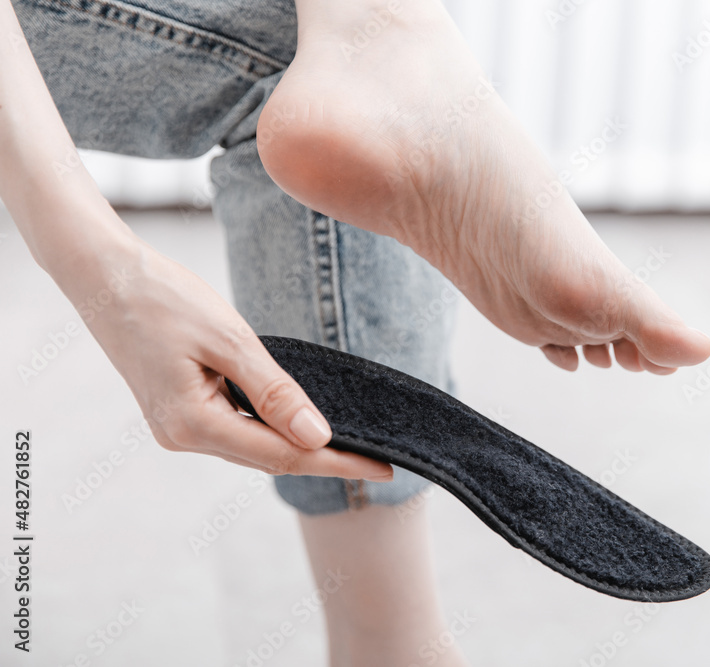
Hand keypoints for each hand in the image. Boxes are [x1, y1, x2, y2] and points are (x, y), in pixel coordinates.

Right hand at [66, 229, 393, 480]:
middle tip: (379, 460)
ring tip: (350, 447)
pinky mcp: (176, 412)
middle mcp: (181, 437)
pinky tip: (297, 425)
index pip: (283, 455)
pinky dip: (270, 430)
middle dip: (324, 460)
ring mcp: (175, 428)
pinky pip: (235, 430)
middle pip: (269, 459)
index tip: (383, 467)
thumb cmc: (164, 298)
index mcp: (192, 424)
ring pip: (252, 447)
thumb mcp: (230, 340)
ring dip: (297, 448)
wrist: (103, 275)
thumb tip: (317, 436)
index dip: (337, 462)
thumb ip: (275, 392)